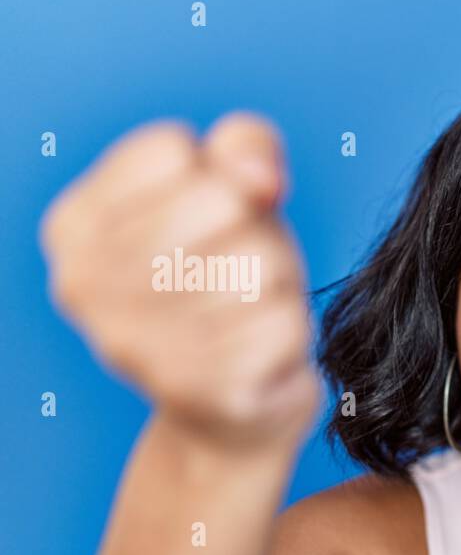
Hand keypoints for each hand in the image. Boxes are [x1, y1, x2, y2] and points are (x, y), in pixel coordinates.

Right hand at [39, 112, 320, 450]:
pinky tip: (262, 353)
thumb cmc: (232, 286)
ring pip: (261, 264)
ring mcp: (133, 345)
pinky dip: (292, 333)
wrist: (233, 408)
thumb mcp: (238, 198)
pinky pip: (284, 323)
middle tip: (244, 275)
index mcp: (74, 224)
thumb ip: (244, 146)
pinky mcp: (197, 391)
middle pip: (223, 201)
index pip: (173, 150)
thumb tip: (258, 176)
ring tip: (252, 313)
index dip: (220, 177)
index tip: (213, 221)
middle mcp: (84, 285)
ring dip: (280, 286)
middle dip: (257, 232)